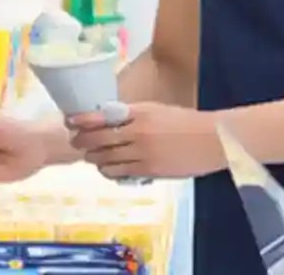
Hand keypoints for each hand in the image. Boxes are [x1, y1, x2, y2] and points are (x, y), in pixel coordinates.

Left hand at [68, 102, 225, 179]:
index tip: (71, 122)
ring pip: (105, 158)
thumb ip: (134, 116)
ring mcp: (143, 152)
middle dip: (82, 141)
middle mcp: (138, 131)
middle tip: (77, 142)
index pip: (102, 116)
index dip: (82, 120)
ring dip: (94, 158)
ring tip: (92, 157)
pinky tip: (108, 168)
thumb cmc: (187, 123)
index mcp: (141, 112)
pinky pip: (119, 173)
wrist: (212, 140)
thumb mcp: (158, 111)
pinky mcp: (149, 169)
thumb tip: (109, 119)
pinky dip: (109, 171)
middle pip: (98, 139)